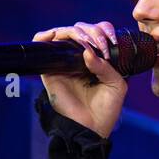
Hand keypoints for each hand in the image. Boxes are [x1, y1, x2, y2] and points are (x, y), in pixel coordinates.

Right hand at [33, 21, 127, 137]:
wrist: (92, 129)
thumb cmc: (106, 109)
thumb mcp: (116, 84)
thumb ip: (105, 66)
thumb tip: (86, 51)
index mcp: (96, 59)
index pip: (95, 32)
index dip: (102, 30)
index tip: (110, 42)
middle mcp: (78, 59)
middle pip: (78, 29)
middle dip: (90, 31)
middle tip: (100, 45)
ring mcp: (63, 64)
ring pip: (61, 34)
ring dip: (72, 31)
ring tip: (84, 41)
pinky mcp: (50, 71)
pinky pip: (41, 47)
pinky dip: (44, 36)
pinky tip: (56, 36)